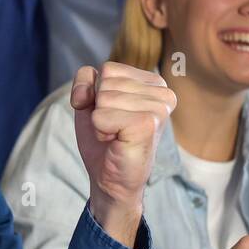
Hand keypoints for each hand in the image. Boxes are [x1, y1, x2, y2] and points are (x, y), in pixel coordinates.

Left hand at [70, 62, 175, 246]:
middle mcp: (162, 91)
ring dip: (100, 120)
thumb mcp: (90, 101)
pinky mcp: (148, 124)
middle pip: (105, 81)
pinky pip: (102, 116)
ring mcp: (158, 108)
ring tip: (116, 135)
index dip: (96, 94)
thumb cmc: (105, 140)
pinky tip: (117, 141)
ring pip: (103, 97)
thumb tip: (87, 94)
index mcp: (153, 82)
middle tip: (113, 128)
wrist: (110, 179)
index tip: (111, 115)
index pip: (107, 69)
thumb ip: (86, 80)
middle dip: (98, 107)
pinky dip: (101, 130)